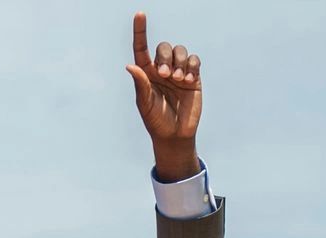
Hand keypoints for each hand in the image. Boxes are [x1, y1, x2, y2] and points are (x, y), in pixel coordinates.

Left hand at [125, 12, 202, 179]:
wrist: (175, 135)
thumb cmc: (156, 121)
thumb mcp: (145, 105)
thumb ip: (141, 85)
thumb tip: (130, 66)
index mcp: (145, 73)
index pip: (141, 48)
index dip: (140, 31)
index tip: (140, 14)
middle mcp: (161, 69)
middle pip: (164, 48)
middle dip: (166, 57)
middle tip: (165, 75)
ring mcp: (177, 72)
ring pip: (180, 51)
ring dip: (180, 62)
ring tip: (179, 80)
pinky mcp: (193, 77)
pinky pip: (194, 60)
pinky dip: (192, 66)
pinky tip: (189, 81)